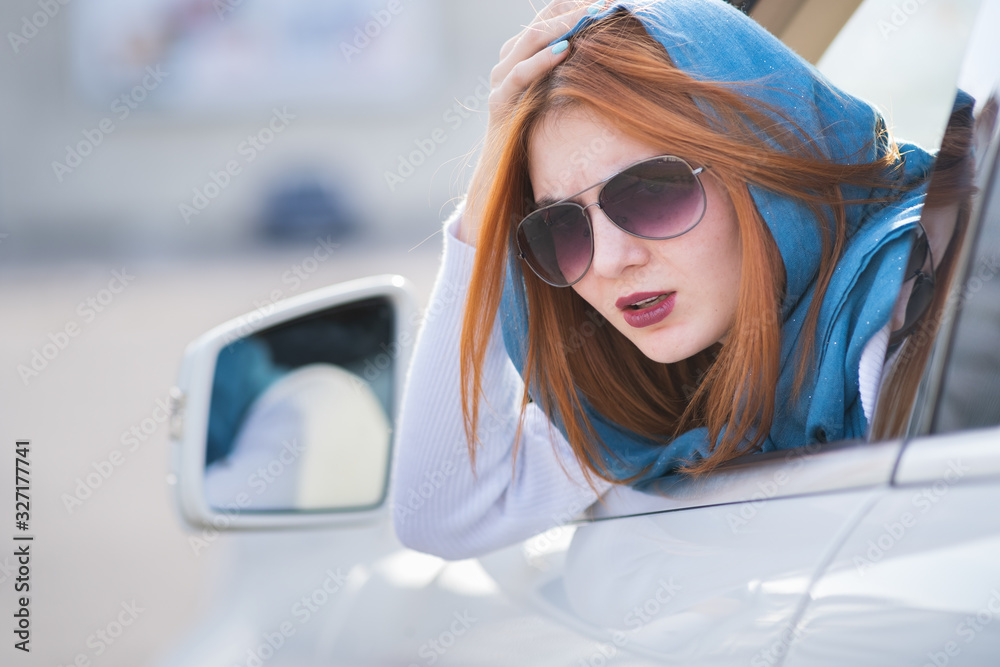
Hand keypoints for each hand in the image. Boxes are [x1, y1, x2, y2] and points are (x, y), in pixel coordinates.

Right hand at [458, 0, 607, 244]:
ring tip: (590, 15)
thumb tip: (615, 65)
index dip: (576, 5)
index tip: (610, 2)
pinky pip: (518, 75)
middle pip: (541, 21)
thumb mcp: (563, 105)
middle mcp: (508, 63)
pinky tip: (564, 50)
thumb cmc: (539, 144)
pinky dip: (540, 61)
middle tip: (607, 3)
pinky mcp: (498, 105)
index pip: (550, 16)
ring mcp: (500, 83)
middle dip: (574, 9)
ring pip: (528, 40)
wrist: (503, 182)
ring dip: (561, 26)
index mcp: (524, 57)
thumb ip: (577, 82)